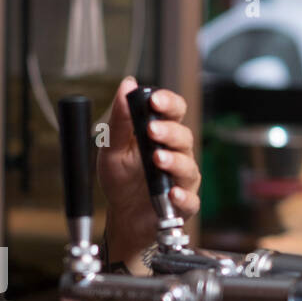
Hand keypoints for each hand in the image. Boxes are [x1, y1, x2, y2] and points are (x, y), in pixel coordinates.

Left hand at [99, 74, 199, 265]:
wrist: (123, 215)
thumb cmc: (121, 179)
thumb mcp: (112, 149)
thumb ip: (120, 120)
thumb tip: (126, 85)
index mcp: (162, 134)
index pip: (173, 111)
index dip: (168, 102)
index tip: (155, 100)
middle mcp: (177, 153)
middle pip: (183, 136)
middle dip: (168, 131)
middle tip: (151, 130)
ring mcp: (182, 179)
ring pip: (188, 166)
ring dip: (173, 161)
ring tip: (157, 159)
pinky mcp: (184, 204)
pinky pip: (189, 200)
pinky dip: (182, 196)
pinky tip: (172, 193)